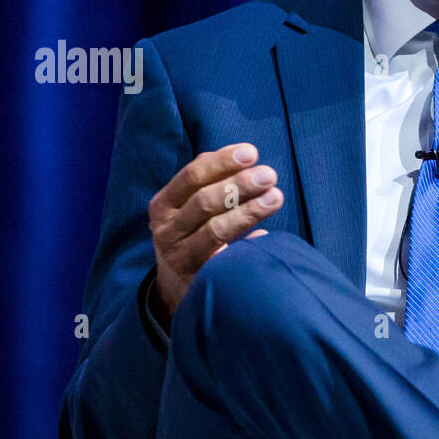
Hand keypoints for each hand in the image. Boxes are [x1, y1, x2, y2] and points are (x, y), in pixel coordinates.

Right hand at [148, 143, 281, 316]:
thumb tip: (241, 155)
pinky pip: (225, 260)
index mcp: (163, 205)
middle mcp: (167, 230)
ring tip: (276, 197)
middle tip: (269, 174)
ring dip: (249, 211)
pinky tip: (267, 236)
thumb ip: (209, 180)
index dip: (222, 162)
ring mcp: (180, 257)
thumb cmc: (191, 232)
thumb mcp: (188, 206)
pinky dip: (246, 246)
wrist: (174, 285)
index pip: (192, 176)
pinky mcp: (196, 279)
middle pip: (204, 202)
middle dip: (239, 185)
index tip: (251, 152)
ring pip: (215, 230)